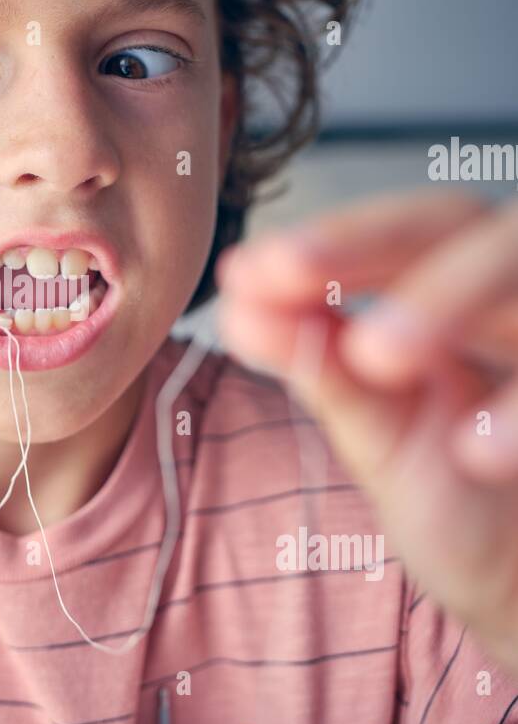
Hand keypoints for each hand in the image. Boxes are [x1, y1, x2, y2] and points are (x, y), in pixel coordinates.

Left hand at [216, 189, 517, 675]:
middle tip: (285, 270)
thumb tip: (235, 306)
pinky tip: (474, 452)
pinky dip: (517, 412)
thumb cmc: (452, 489)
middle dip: (377, 243)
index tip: (249, 268)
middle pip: (474, 234)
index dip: (337, 239)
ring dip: (449, 302)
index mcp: (469, 298)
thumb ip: (317, 364)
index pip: (410, 234)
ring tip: (373, 355)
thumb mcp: (376, 428)